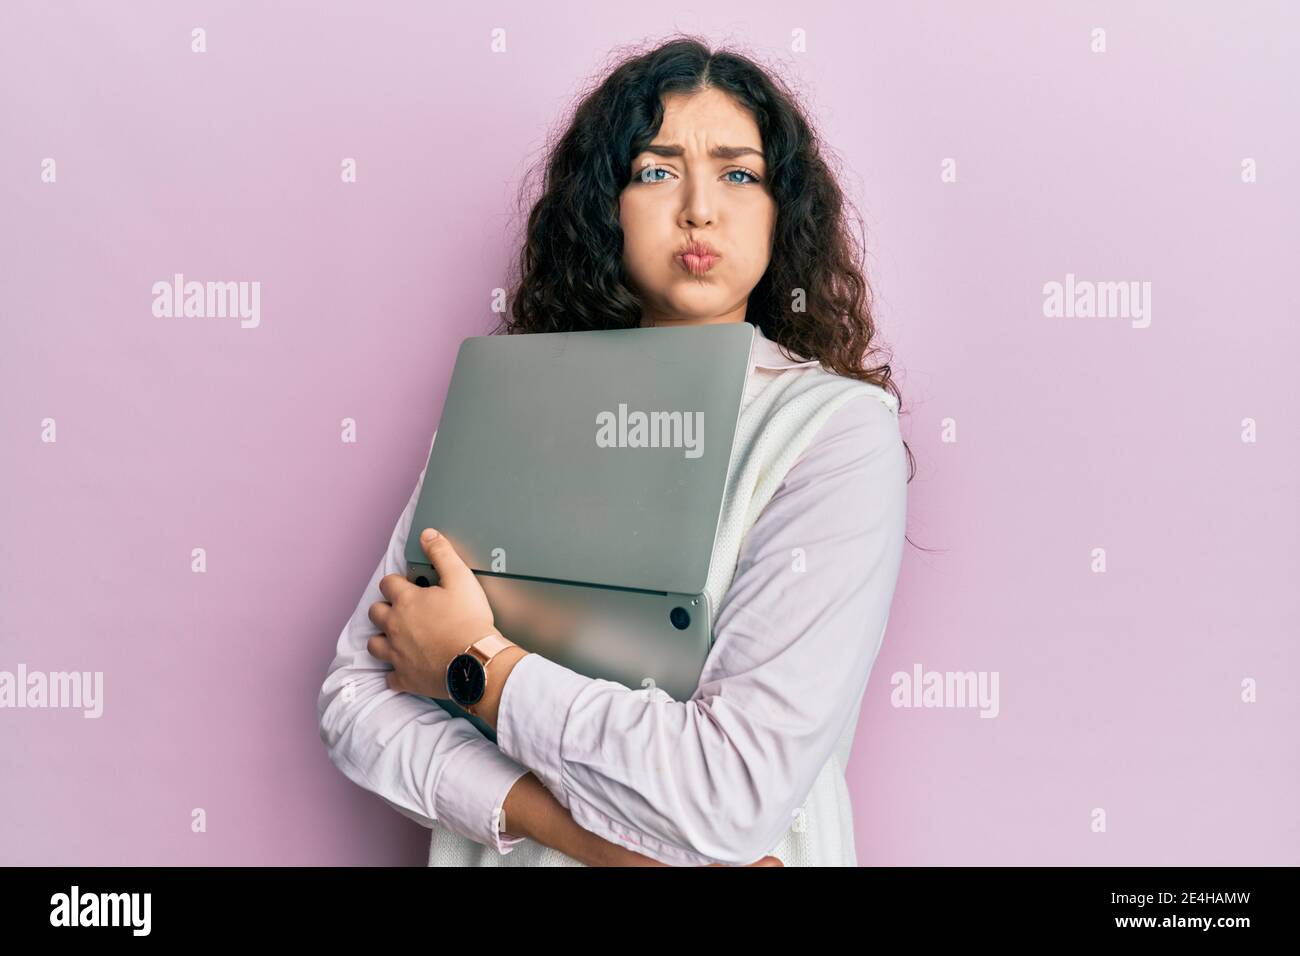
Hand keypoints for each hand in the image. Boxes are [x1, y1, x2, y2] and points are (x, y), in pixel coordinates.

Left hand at [366, 528, 494, 698]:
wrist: (477, 662)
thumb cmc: (470, 621)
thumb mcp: (461, 578)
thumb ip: (442, 554)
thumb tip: (427, 535)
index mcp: (407, 601)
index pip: (388, 583)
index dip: (397, 582)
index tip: (407, 585)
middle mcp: (395, 626)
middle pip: (374, 612)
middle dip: (385, 608)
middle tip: (402, 609)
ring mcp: (397, 653)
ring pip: (374, 644)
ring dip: (382, 639)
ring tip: (396, 637)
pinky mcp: (405, 678)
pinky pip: (390, 677)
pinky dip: (395, 672)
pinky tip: (404, 668)